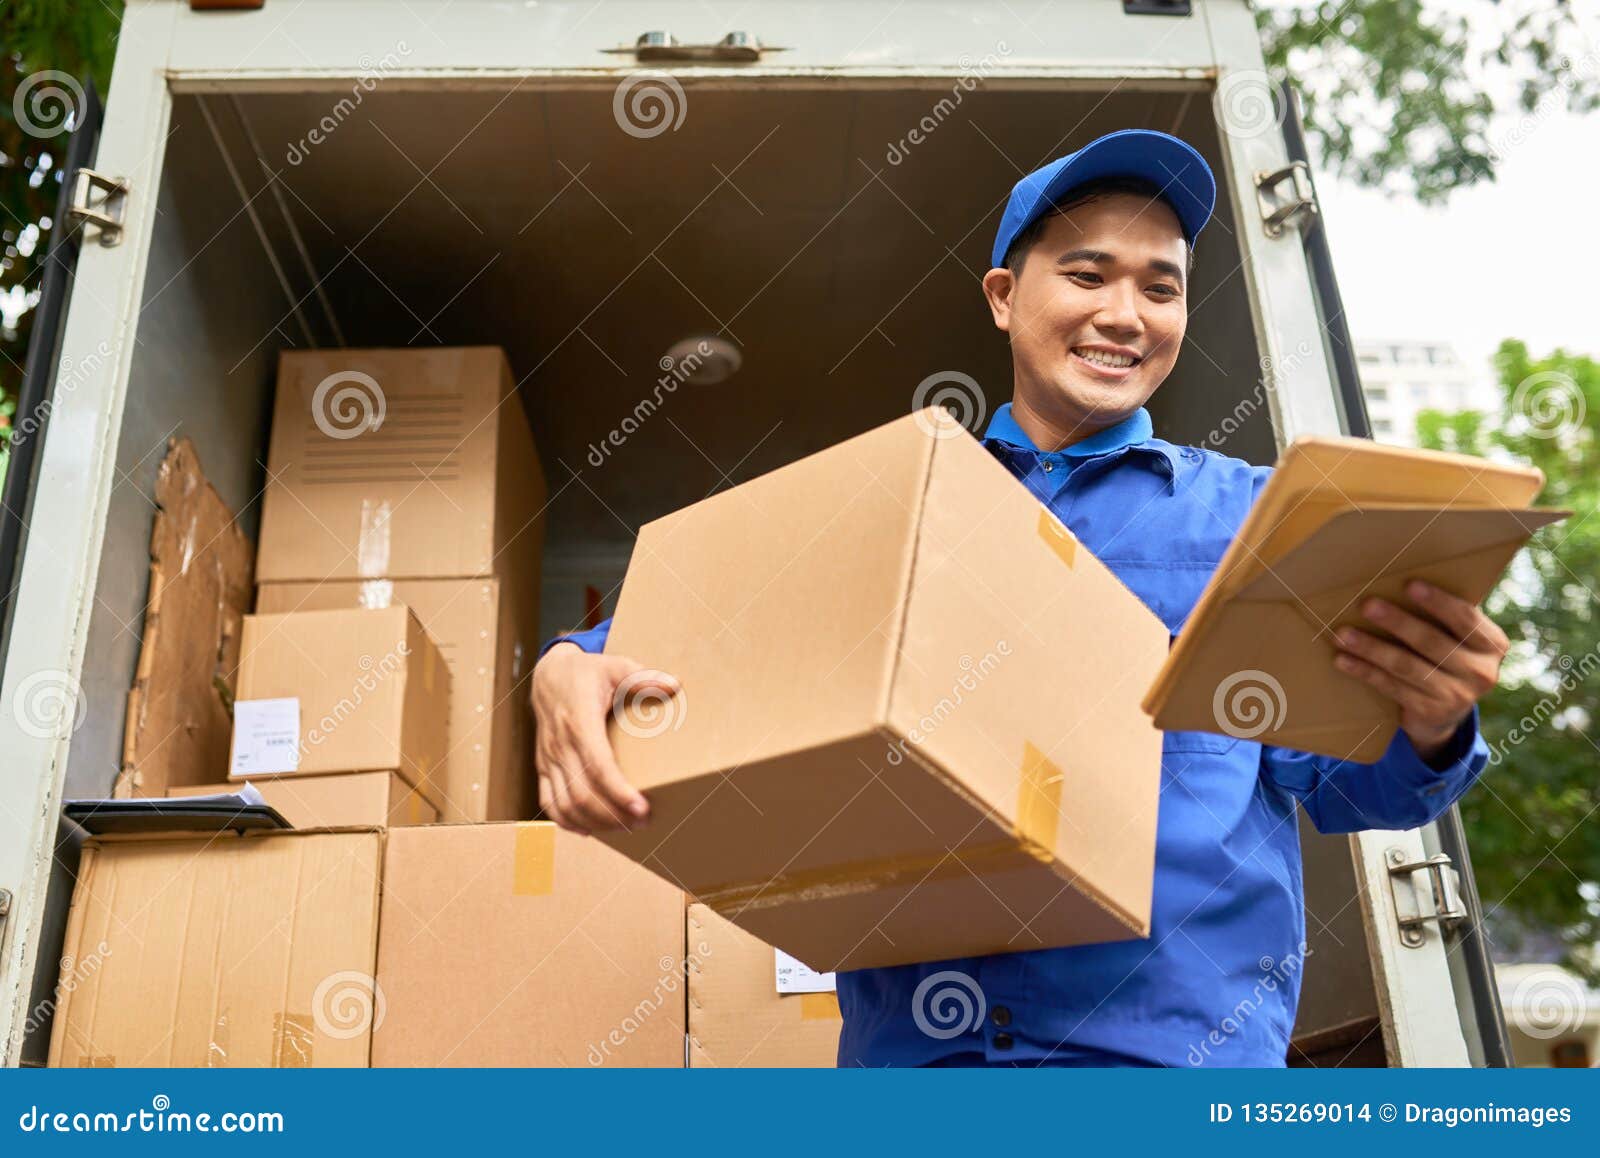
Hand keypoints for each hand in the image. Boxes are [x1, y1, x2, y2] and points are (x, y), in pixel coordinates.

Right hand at [530, 642, 679, 833]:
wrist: (548, 674)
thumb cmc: (586, 672)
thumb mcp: (615, 667)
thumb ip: (643, 677)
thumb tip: (675, 684)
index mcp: (579, 722)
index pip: (597, 766)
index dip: (618, 792)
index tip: (643, 808)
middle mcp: (560, 744)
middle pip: (582, 793)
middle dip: (613, 814)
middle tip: (645, 822)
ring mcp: (548, 758)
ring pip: (565, 803)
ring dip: (594, 822)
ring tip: (625, 828)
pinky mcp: (543, 766)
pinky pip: (548, 801)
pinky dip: (566, 821)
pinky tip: (589, 830)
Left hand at [1331, 579, 1507, 763]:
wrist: (1446, 714)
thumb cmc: (1445, 657)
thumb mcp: (1456, 639)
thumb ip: (1443, 617)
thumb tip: (1395, 580)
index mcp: (1492, 644)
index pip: (1465, 619)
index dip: (1438, 602)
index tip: (1409, 585)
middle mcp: (1480, 671)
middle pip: (1431, 642)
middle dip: (1396, 622)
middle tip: (1367, 605)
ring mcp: (1457, 696)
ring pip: (1407, 666)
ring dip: (1372, 648)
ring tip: (1343, 634)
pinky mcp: (1431, 712)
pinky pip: (1392, 687)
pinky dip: (1365, 671)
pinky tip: (1343, 659)